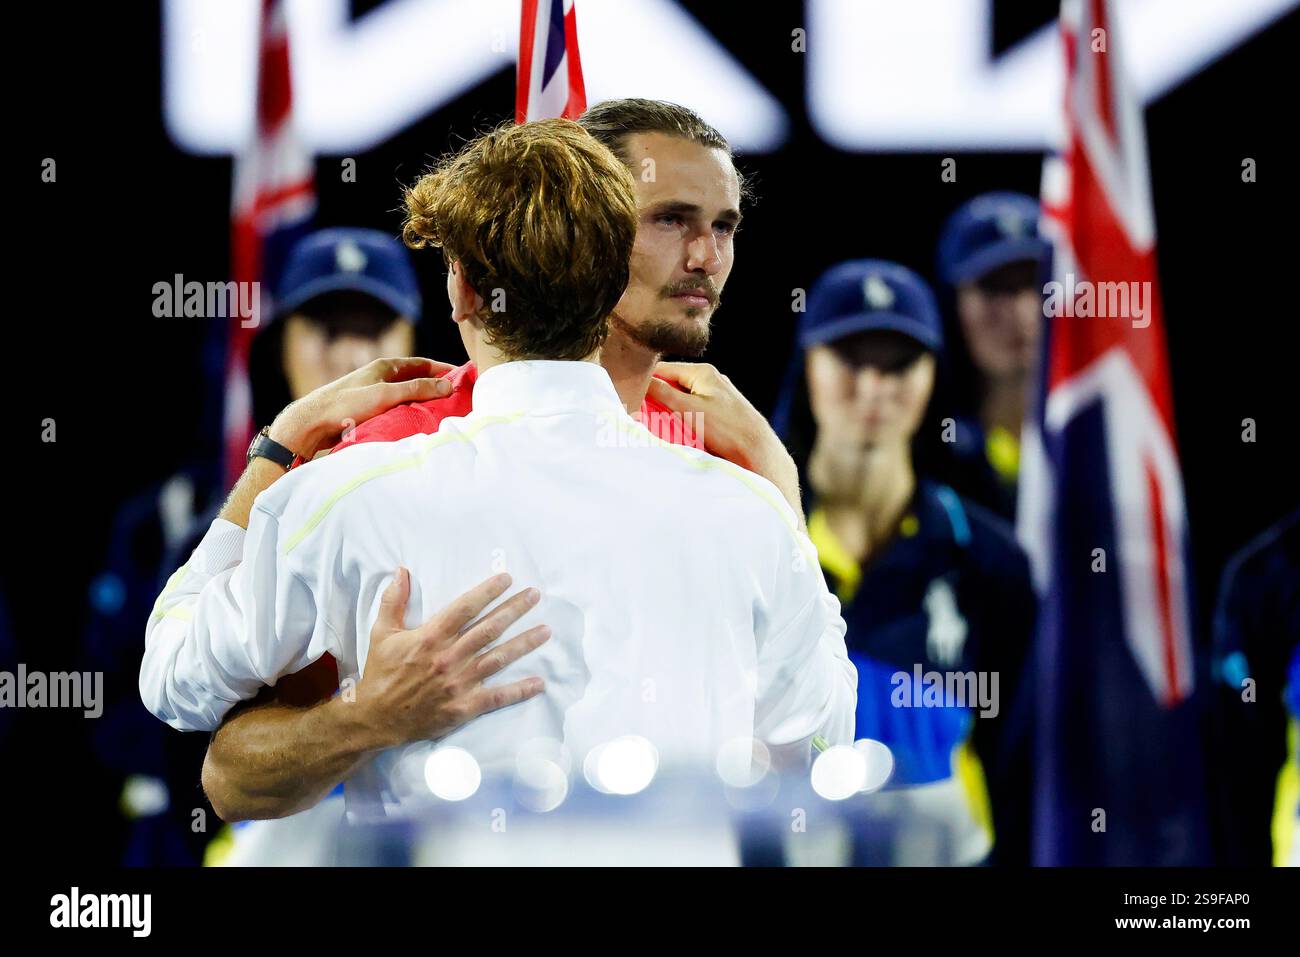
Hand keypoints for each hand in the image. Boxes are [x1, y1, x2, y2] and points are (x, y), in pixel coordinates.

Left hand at [268, 356, 457, 458]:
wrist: (312, 423)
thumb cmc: (347, 404)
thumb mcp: (386, 395)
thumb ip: (417, 389)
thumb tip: (448, 385)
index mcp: (385, 367)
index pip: (422, 364)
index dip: (443, 369)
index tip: (462, 376)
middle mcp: (381, 377)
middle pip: (416, 379)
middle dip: (436, 386)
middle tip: (457, 396)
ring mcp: (374, 393)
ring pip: (406, 395)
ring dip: (423, 400)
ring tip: (442, 411)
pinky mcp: (369, 409)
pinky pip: (397, 408)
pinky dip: (410, 411)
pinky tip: (417, 422)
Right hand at [352, 568, 550, 748]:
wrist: (375, 717)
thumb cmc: (381, 672)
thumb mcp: (382, 633)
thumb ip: (394, 600)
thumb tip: (401, 570)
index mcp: (430, 637)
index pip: (465, 608)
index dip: (488, 591)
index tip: (507, 579)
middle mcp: (448, 657)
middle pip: (489, 629)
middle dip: (514, 609)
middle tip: (535, 595)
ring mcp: (458, 683)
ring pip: (498, 658)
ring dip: (524, 643)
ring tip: (546, 630)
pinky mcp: (463, 707)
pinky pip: (497, 698)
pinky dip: (519, 691)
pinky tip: (539, 683)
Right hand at [647, 362, 803, 524]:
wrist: (758, 450)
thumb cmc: (726, 428)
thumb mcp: (687, 409)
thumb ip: (662, 392)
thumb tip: (640, 382)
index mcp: (702, 372)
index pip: (663, 369)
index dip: (644, 380)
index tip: (628, 393)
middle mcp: (711, 379)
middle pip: (673, 383)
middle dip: (656, 395)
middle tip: (639, 411)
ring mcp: (718, 395)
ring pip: (683, 397)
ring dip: (669, 408)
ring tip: (656, 421)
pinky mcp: (722, 411)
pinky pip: (694, 409)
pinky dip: (683, 416)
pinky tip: (678, 428)